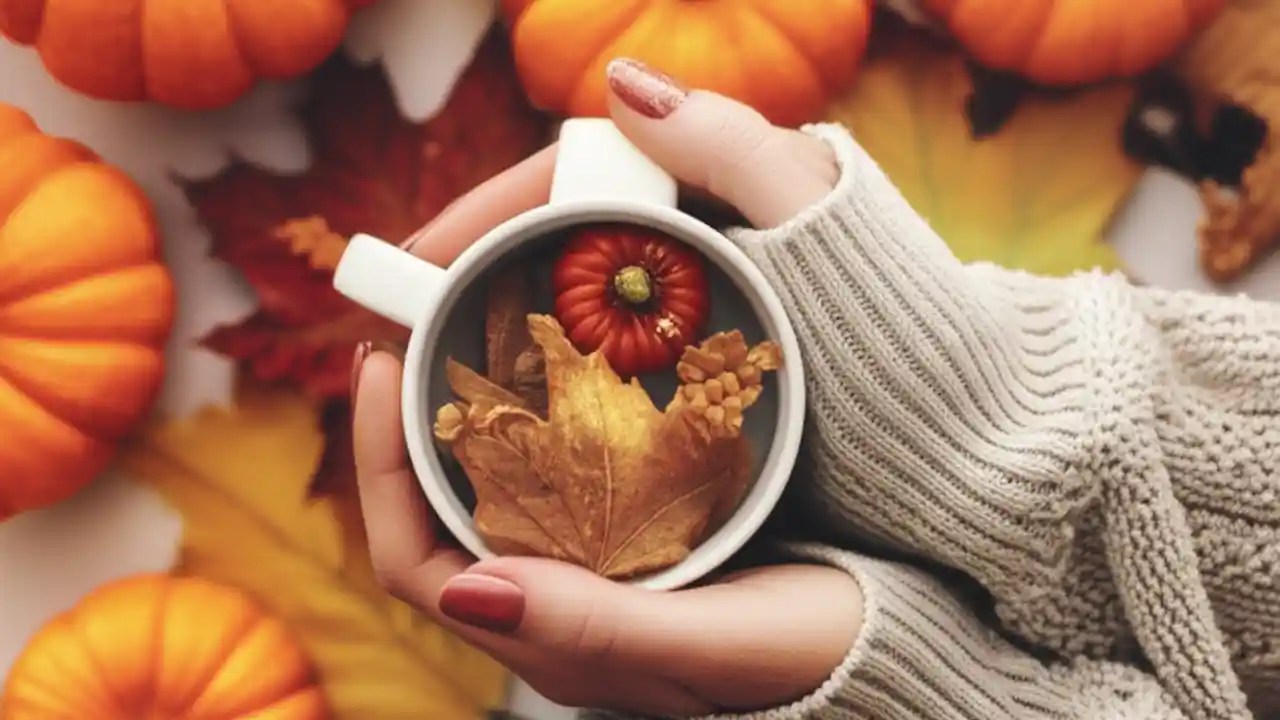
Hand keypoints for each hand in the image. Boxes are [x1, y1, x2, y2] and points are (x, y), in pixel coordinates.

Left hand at [351, 59, 856, 716]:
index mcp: (555, 635)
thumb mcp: (715, 644)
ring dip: (478, 408)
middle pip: (443, 511)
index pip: (417, 561)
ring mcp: (600, 569)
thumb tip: (469, 593)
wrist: (906, 641)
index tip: (379, 363)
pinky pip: (566, 471)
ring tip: (478, 322)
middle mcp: (560, 603)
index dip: (379, 465)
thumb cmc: (817, 655)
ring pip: (501, 485)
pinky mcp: (646, 537)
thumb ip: (598, 628)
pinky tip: (575, 358)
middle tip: (418, 324)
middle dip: (417, 420)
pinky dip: (551, 412)